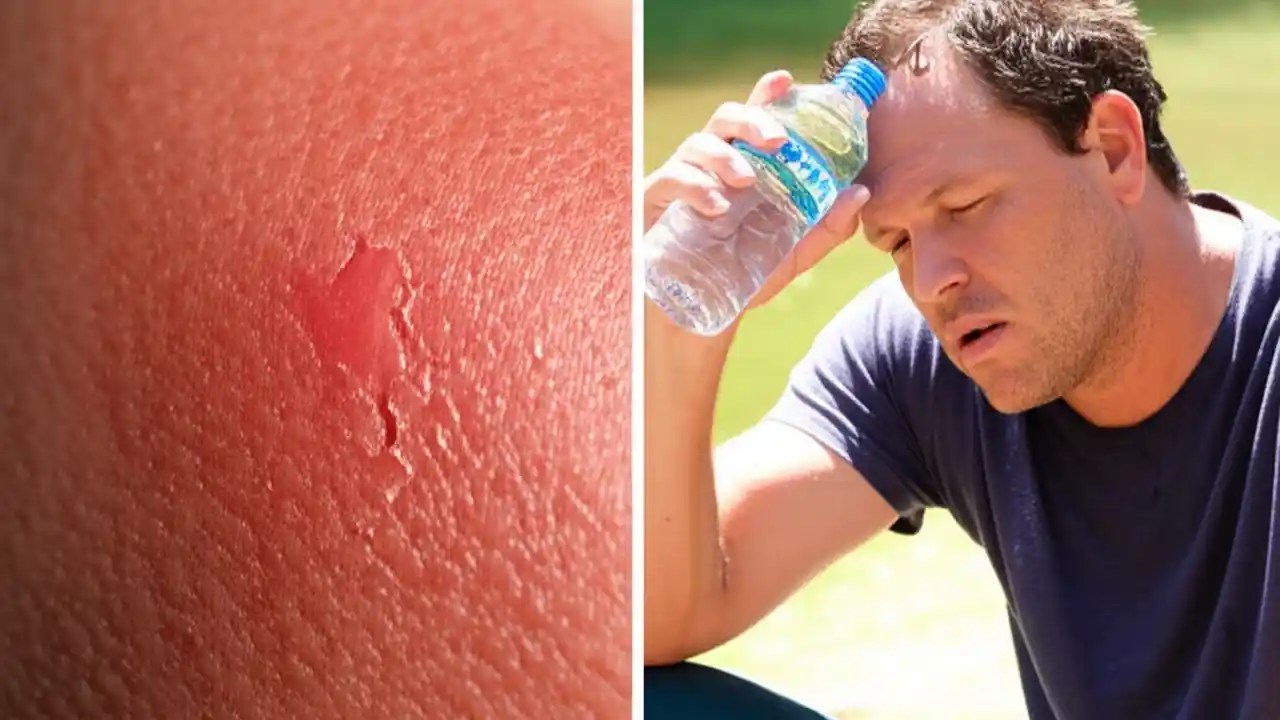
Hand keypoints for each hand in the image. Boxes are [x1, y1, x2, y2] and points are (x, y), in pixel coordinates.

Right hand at [643, 70, 871, 312]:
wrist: (702, 315)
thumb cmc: (745, 274)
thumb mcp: (794, 253)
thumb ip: (827, 226)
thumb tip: (861, 192)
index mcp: (745, 163)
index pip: (755, 119)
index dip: (767, 94)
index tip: (785, 79)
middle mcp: (712, 163)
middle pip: (726, 118)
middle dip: (751, 120)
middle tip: (777, 141)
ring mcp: (681, 178)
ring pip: (697, 143)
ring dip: (724, 155)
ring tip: (745, 179)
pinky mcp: (656, 201)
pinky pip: (670, 179)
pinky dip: (694, 186)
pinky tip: (715, 206)